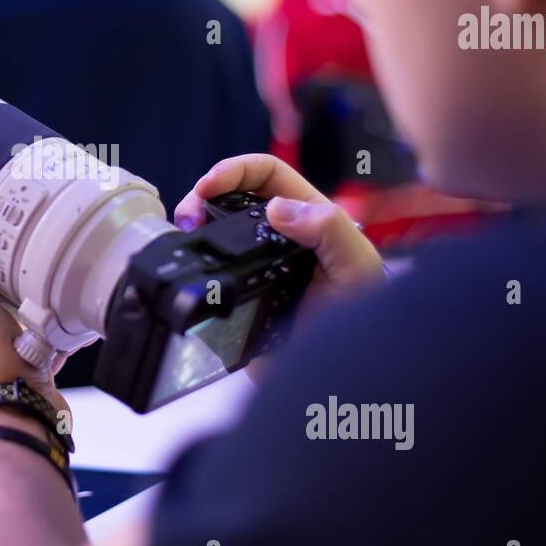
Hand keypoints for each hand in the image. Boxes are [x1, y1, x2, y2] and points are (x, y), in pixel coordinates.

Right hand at [173, 154, 385, 319]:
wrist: (342, 374)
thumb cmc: (363, 318)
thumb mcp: (358, 266)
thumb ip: (330, 230)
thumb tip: (278, 209)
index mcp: (308, 218)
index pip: (267, 174)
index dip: (236, 170)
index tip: (209, 185)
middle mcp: (279, 237)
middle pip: (231, 196)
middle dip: (202, 195)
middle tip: (188, 214)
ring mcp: (255, 265)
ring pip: (214, 230)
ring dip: (193, 224)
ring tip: (182, 233)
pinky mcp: (237, 295)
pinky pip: (209, 272)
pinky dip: (193, 263)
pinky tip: (187, 265)